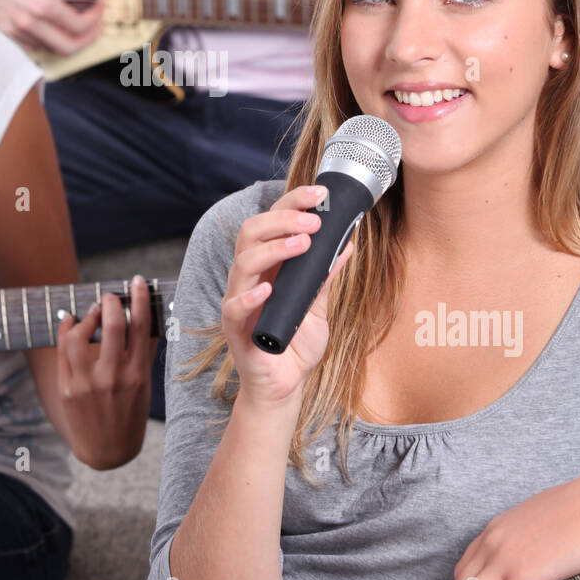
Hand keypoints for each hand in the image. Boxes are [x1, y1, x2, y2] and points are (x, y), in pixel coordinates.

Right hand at [0, 0, 112, 53]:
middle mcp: (27, 22)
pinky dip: (47, 40)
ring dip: (67, 39)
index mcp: (42, 3)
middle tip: (95, 24)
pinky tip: (52, 25)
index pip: (80, 26)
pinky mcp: (3, 30)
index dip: (96, 18)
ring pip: (50, 48)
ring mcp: (13, 29)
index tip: (100, 6)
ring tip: (74, 21)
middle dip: (88, 38)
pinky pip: (32, 46)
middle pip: (68, 47)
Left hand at [55, 275, 156, 468]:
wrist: (107, 451)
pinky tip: (69, 320)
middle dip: (110, 302)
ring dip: (86, 316)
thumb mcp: (144, 386)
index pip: (141, 327)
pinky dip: (65, 329)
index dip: (139, 299)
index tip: (137, 281)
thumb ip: (145, 352)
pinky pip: (62, 351)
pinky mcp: (67, 389)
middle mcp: (114, 377)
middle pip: (113, 326)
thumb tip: (151, 318)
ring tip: (92, 312)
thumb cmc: (129, 415)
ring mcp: (88, 384)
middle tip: (109, 297)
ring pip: (81, 337)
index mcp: (137, 375)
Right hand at [221, 183, 355, 410]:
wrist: (285, 387)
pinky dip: (249, 296)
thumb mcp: (318, 307)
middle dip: (282, 220)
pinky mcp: (234, 329)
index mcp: (268, 266)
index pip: (272, 222)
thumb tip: (346, 244)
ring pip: (243, 263)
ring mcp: (239, 301)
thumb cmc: (295, 345)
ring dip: (273, 249)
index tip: (320, 193)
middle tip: (314, 220)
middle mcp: (250, 278)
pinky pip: (233, 306)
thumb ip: (325, 277)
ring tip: (303, 244)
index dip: (292, 203)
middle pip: (251, 233)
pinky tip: (268, 289)